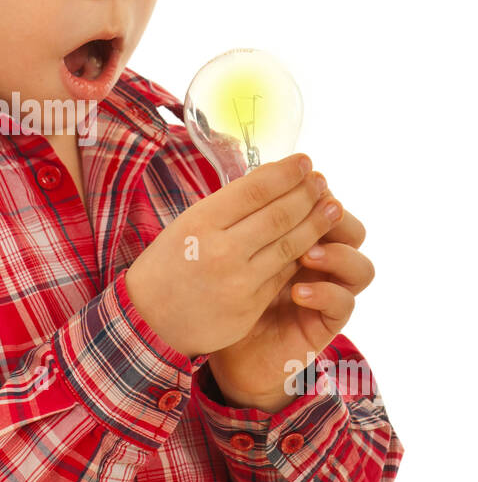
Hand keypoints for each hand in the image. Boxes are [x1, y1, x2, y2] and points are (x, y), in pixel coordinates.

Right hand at [124, 154, 339, 358]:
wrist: (149, 320)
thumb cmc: (168, 264)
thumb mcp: (187, 225)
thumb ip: (225, 207)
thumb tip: (269, 180)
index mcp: (201, 222)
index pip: (255, 190)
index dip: (285, 173)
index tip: (305, 161)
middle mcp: (222, 250)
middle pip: (279, 215)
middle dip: (307, 194)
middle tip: (322, 182)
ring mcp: (238, 281)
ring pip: (289, 245)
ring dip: (315, 224)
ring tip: (331, 207)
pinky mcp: (249, 307)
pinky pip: (283, 274)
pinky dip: (300, 255)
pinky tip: (314, 242)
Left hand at [204, 200, 375, 410]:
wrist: (224, 350)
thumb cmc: (224, 296)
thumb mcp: (232, 255)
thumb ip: (249, 223)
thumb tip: (255, 177)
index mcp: (300, 237)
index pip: (322, 205)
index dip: (314, 191)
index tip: (299, 179)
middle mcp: (321, 263)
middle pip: (352, 230)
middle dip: (333, 217)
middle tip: (315, 208)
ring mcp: (328, 292)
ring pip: (361, 266)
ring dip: (336, 254)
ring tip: (305, 254)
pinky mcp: (327, 323)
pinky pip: (344, 304)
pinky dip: (325, 294)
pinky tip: (298, 292)